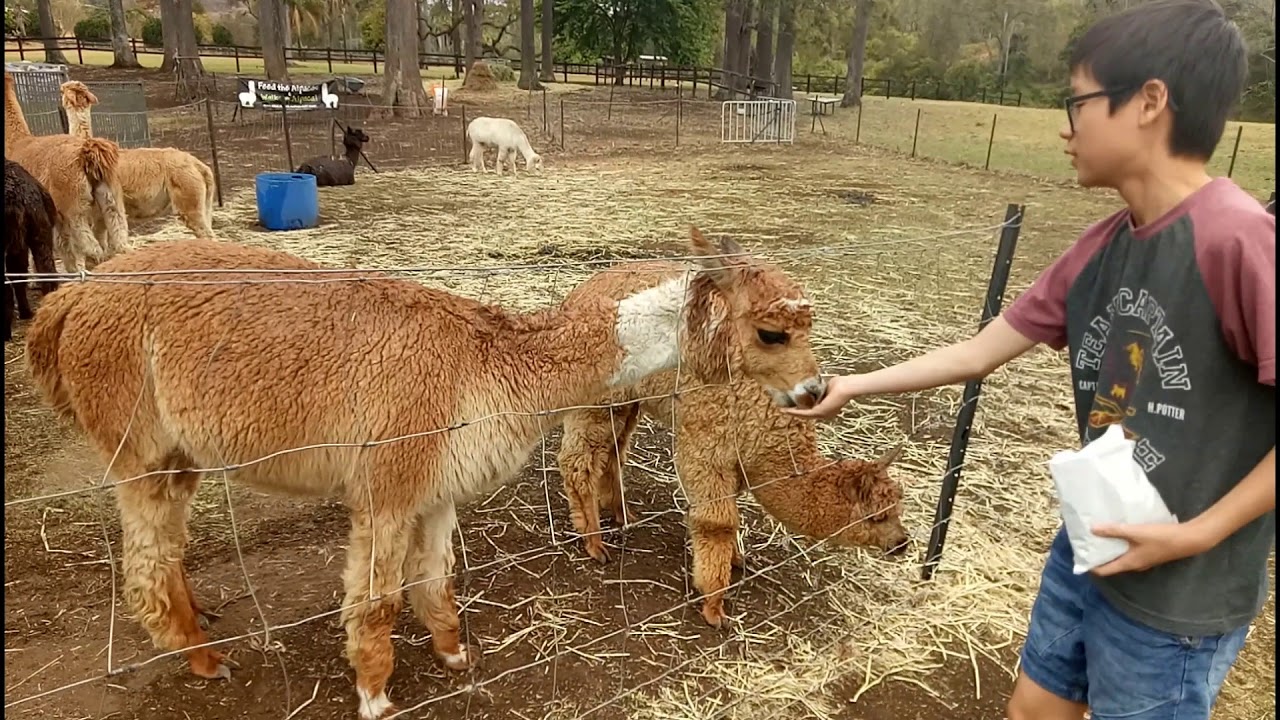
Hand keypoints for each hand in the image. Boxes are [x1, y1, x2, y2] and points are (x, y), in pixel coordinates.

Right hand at [781, 374, 860, 420]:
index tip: (791, 404)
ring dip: (792, 413)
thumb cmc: (841, 384)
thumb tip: (813, 384)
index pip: (811, 409)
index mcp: (826, 408)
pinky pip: (804, 413)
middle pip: (806, 413)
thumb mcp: (827, 386)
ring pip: (803, 414)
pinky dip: (794, 412)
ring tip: (782, 410)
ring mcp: (822, 414)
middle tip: (784, 408)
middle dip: (794, 411)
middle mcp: (824, 414)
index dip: (801, 407)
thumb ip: (819, 388)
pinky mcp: (819, 412)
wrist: (847, 387)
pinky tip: (785, 410)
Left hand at [1089, 521, 1211, 575]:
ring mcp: (1143, 559)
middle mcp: (1135, 565)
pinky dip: (1121, 545)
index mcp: (1129, 563)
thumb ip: (1114, 530)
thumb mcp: (1136, 532)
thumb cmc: (1162, 538)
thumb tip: (1092, 529)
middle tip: (1086, 543)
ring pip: (1121, 557)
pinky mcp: (1150, 552)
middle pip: (1112, 564)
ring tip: (1099, 536)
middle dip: (1099, 555)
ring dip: (1110, 549)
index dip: (1091, 566)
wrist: (1190, 539)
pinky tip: (1120, 532)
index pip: (1104, 571)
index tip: (1079, 558)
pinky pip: (1130, 551)